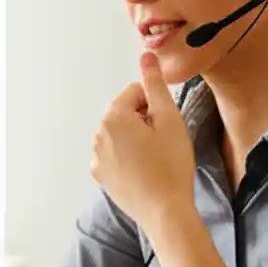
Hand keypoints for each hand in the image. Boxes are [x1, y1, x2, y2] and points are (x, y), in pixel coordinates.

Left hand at [91, 51, 196, 232]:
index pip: (135, 92)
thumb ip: (155, 84)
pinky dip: (128, 157)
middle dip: (144, 120)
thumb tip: (145, 55)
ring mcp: (96, 157)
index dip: (156, 104)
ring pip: (120, 134)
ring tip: (156, 158)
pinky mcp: (100, 176)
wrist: (165, 212)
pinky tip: (145, 171)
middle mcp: (98, 134)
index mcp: (113, 117)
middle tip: (164, 142)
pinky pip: (115, 155)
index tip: (167, 124)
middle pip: (124, 113)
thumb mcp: (169, 118)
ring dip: (136, 138)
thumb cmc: (171, 165)